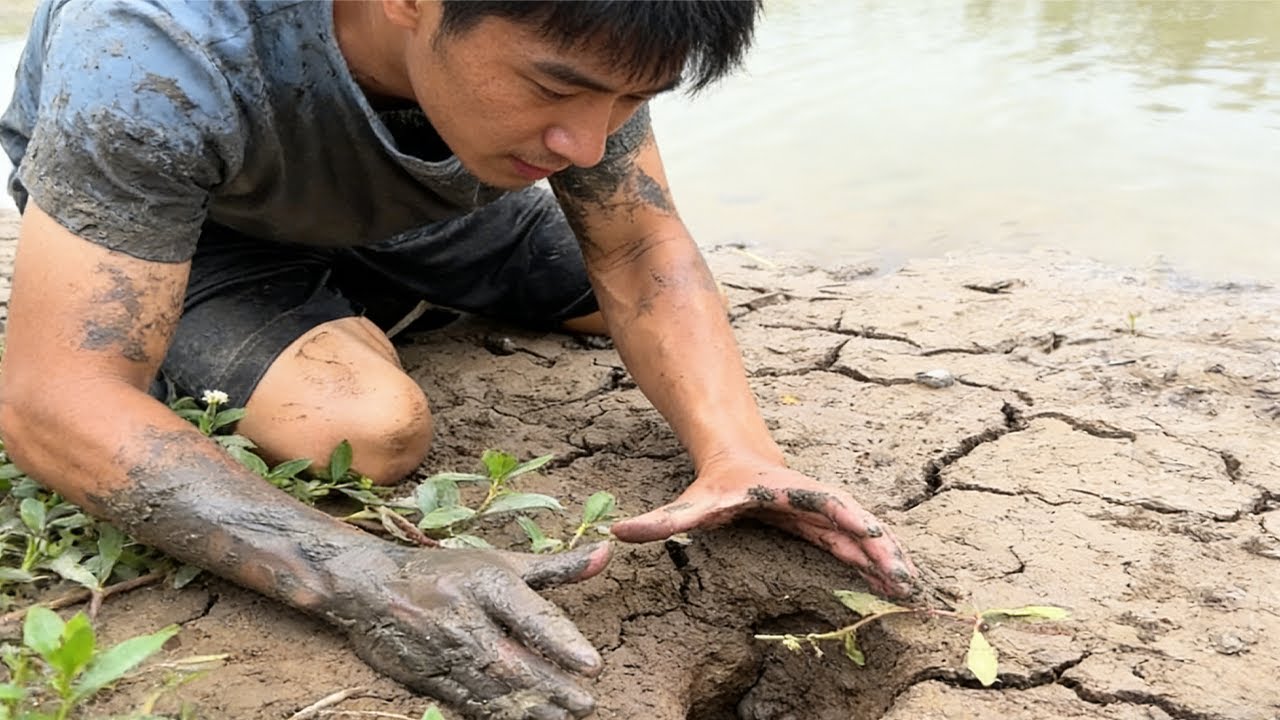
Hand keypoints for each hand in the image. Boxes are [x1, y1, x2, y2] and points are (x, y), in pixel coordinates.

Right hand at [341, 541, 611, 718]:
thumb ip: (556, 568)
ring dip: (530, 709)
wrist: (370, 587)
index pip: (530, 615)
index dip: (562, 641)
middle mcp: (466, 618)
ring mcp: (444, 651)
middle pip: (514, 661)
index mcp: (488, 583)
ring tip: (562, 719)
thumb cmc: (447, 571)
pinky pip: (468, 701)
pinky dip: (496, 714)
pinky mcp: (428, 677)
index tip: (592, 665)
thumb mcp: (501, 564)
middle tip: (586, 704)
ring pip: (493, 688)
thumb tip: (607, 553)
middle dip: (552, 687)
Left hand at [609, 459, 916, 596]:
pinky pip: (858, 546)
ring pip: (862, 535)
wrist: (738, 459)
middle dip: (879, 547)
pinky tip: (896, 586)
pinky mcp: (828, 527)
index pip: (821, 501)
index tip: (868, 532)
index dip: (845, 516)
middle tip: (902, 576)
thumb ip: (661, 520)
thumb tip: (619, 533)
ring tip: (911, 589)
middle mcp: (813, 499)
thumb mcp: (691, 503)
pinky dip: (878, 563)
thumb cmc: (718, 484)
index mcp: (788, 491)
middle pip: (853, 521)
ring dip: (887, 559)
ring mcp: (824, 512)